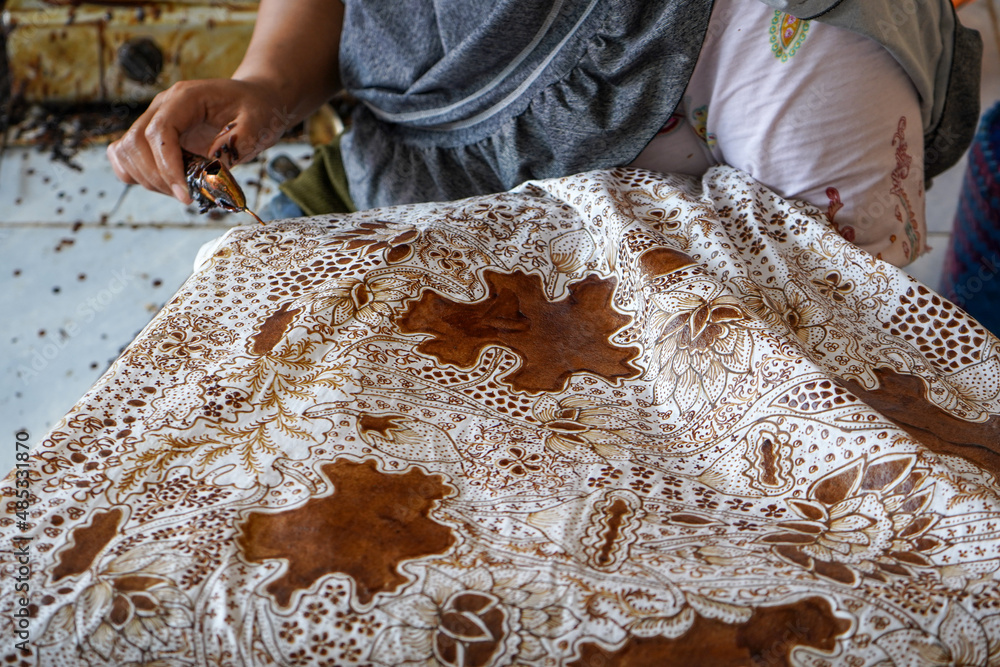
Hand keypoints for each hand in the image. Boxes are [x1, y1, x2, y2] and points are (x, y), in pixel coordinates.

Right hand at [107, 78, 294, 203]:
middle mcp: (163, 106)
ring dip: (149, 180)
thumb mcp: (258, 124)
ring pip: (126, 152)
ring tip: (183, 190)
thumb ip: (236, 144)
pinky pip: (124, 155)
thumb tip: (211, 167)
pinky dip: (137, 175)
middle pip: (135, 143)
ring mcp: (154, 119)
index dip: (167, 167)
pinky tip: (167, 183)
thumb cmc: (257, 109)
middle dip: (158, 178)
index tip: (185, 195)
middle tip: (188, 196)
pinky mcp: (153, 136)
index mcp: (186, 97)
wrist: (254, 100)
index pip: (160, 131)